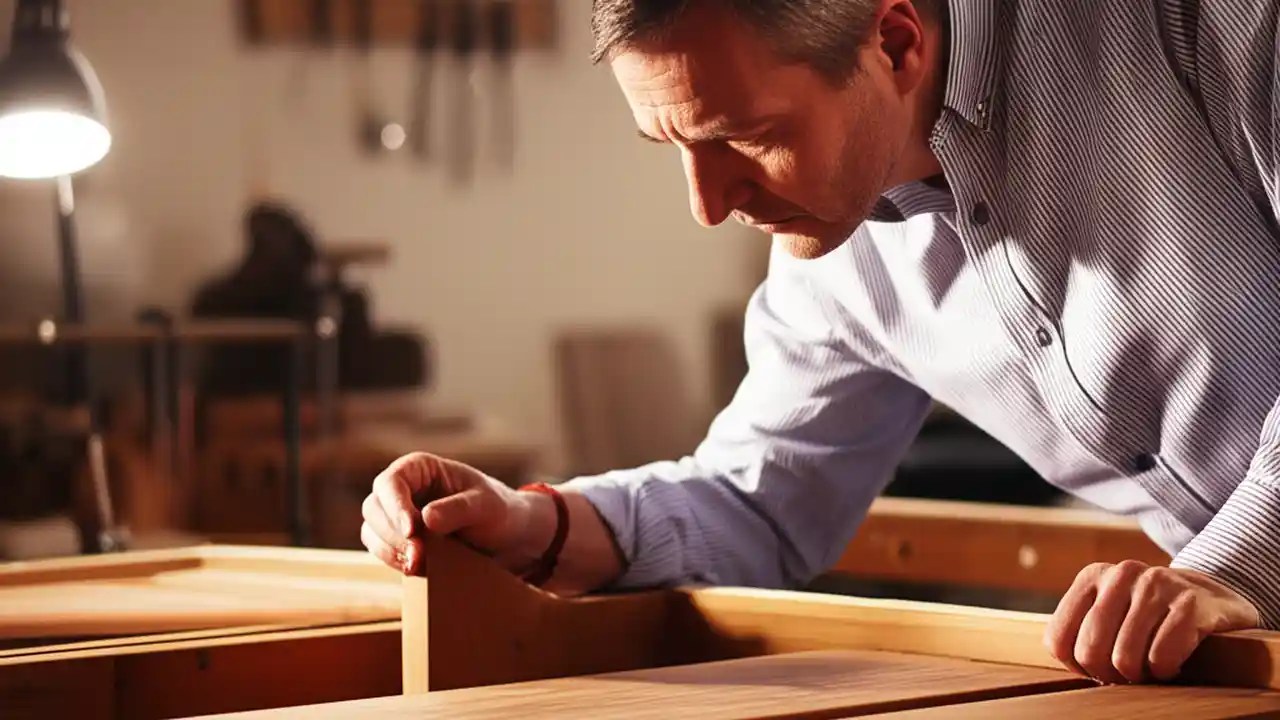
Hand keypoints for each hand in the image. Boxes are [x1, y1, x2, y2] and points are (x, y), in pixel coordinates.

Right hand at [360, 452, 542, 575]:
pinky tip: (416, 570)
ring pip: (372, 532)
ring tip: (418, 566)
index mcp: (420, 468)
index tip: (413, 531)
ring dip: (390, 551)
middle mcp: (403, 489)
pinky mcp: (399, 541)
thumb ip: (459, 509)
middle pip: (374, 508)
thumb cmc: (498, 511)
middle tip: (418, 556)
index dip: (395, 506)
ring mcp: (397, 516)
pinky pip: (382, 551)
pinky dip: (394, 561)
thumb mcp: (487, 506)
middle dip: (392, 534)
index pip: (391, 482)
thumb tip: (426, 518)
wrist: (506, 538)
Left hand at [1044, 560, 1259, 683]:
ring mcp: (1157, 584)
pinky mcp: (1190, 602)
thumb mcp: (1109, 613)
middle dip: (1108, 674)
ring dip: (1139, 675)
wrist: (1214, 599)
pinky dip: (1166, 670)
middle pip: (1089, 652)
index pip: (1058, 640)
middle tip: (1128, 673)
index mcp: (1092, 576)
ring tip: (1151, 665)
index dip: (1078, 666)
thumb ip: (1081, 631)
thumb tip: (1072, 662)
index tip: (1098, 667)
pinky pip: (1161, 657)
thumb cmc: (1151, 617)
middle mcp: (1121, 574)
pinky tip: (1174, 661)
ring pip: (1124, 658)